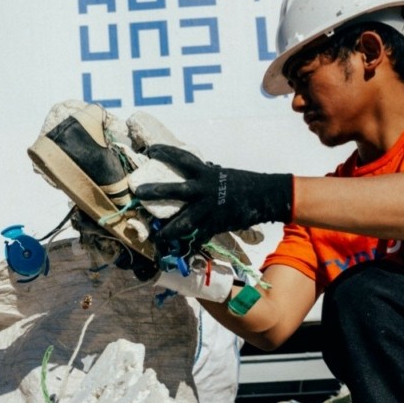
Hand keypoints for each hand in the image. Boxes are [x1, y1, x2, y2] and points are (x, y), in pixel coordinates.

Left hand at [134, 145, 292, 251]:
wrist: (264, 195)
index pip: (182, 159)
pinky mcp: (216, 224)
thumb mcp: (221, 175)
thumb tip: (191, 174)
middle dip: (155, 191)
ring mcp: (209, 209)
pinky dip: (190, 245)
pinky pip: (200, 237)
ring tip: (156, 236)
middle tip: (138, 192)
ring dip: (169, 230)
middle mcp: (204, 190)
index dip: (166, 153)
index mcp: (205, 173)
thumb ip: (204, 176)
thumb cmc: (242, 183)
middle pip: (175, 190)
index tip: (150, 150)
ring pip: (184, 221)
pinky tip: (179, 252)